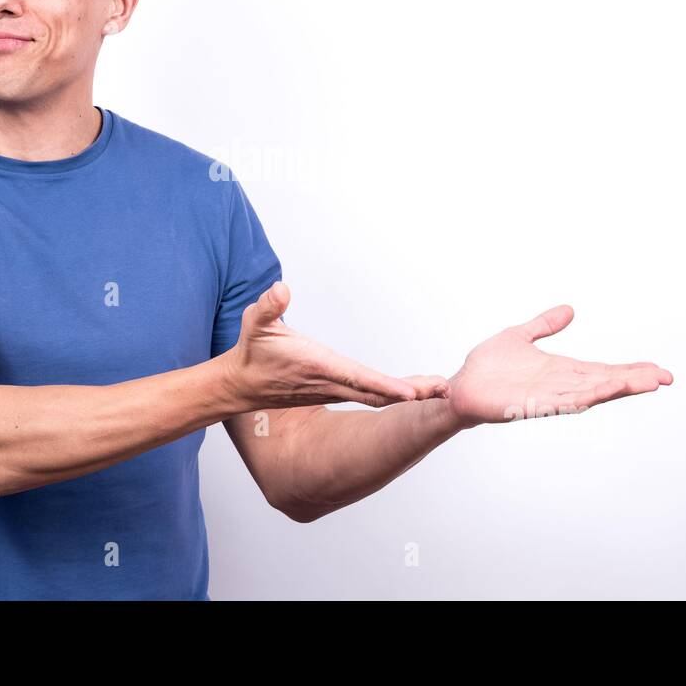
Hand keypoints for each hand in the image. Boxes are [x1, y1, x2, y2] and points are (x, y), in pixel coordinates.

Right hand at [221, 281, 450, 409]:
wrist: (240, 385)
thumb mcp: (255, 323)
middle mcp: (331, 383)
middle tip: (445, 390)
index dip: (387, 385)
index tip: (412, 394)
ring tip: (439, 389)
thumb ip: (268, 306)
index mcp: (318, 366)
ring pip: (377, 396)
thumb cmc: (252, 351)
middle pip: (378, 392)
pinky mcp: (334, 391)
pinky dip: (394, 393)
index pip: (359, 378)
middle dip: (412, 392)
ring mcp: (334, 390)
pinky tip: (412, 391)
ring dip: (409, 393)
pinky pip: (370, 395)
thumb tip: (280, 289)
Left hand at [447, 304, 672, 427]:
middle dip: (635, 381)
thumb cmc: (487, 367)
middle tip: (667, 377)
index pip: (603, 370)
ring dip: (619, 388)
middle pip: (605, 383)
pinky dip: (584, 396)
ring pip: (591, 393)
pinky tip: (604, 390)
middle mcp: (560, 385)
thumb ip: (544, 324)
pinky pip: (563, 402)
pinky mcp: (532, 405)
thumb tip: (569, 310)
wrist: (460, 386)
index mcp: (561, 370)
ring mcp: (549, 397)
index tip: (658, 369)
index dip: (630, 370)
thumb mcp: (520, 336)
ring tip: (647, 383)